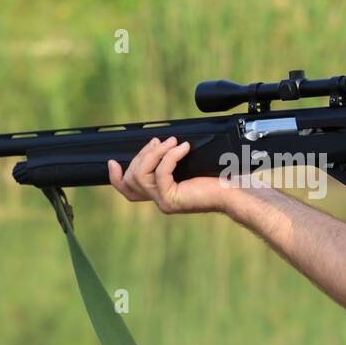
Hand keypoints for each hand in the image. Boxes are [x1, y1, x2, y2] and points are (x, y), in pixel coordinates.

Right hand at [107, 136, 231, 214]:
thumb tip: (156, 144)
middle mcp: (159, 201)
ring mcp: (163, 202)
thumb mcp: (186, 166)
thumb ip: (168, 161)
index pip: (128, 191)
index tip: (112, 162)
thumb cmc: (215, 178)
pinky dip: (170, 157)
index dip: (116, 178)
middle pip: (132, 178)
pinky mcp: (171, 200)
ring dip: (155, 154)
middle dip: (143, 154)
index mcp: (160, 194)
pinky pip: (160, 173)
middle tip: (161, 142)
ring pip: (141, 175)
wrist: (232, 191)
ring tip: (172, 143)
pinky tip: (183, 148)